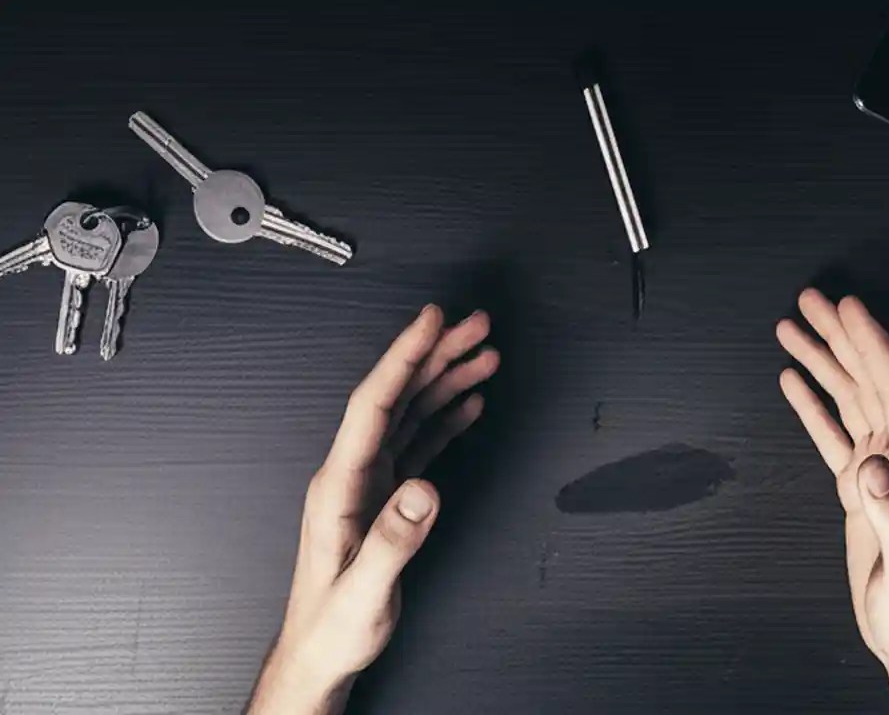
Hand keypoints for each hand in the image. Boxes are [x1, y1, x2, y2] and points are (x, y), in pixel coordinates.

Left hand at [246, 305, 498, 714]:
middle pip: (396, 396)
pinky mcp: (384, 495)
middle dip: (436, 354)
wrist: (320, 650)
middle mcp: (352, 473)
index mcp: (339, 485)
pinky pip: (418, 442)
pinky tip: (467, 404)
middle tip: (475, 326)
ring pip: (410, 413)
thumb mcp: (363, 591)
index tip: (430, 322)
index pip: (373, 405)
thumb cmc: (334, 624)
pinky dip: (445, 418)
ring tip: (483, 355)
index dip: (402, 357)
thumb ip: (393, 540)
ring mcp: (368, 482)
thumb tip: (424, 490)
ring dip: (446, 380)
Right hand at [777, 289, 888, 714]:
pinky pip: (836, 432)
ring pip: (852, 400)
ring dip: (825, 362)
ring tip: (791, 329)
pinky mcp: (862, 489)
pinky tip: (795, 382)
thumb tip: (870, 464)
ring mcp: (883, 471)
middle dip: (843, 337)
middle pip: (873, 381)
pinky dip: (815, 404)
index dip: (875, 345)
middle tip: (811, 300)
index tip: (850, 308)